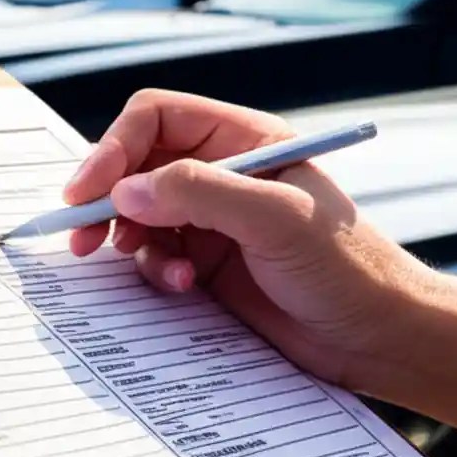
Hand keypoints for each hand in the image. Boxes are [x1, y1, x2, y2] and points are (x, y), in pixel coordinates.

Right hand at [64, 89, 429, 394]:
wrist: (375, 337)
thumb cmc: (346, 268)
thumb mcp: (275, 218)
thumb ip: (198, 193)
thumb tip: (125, 192)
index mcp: (244, 141)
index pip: (156, 119)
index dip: (114, 148)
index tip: (87, 190)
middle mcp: (222, 174)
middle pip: (136, 165)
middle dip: (106, 198)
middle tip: (81, 234)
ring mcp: (210, 220)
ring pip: (136, 215)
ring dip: (131, 242)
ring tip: (155, 268)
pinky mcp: (204, 263)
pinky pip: (153, 257)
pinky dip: (154, 272)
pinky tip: (183, 287)